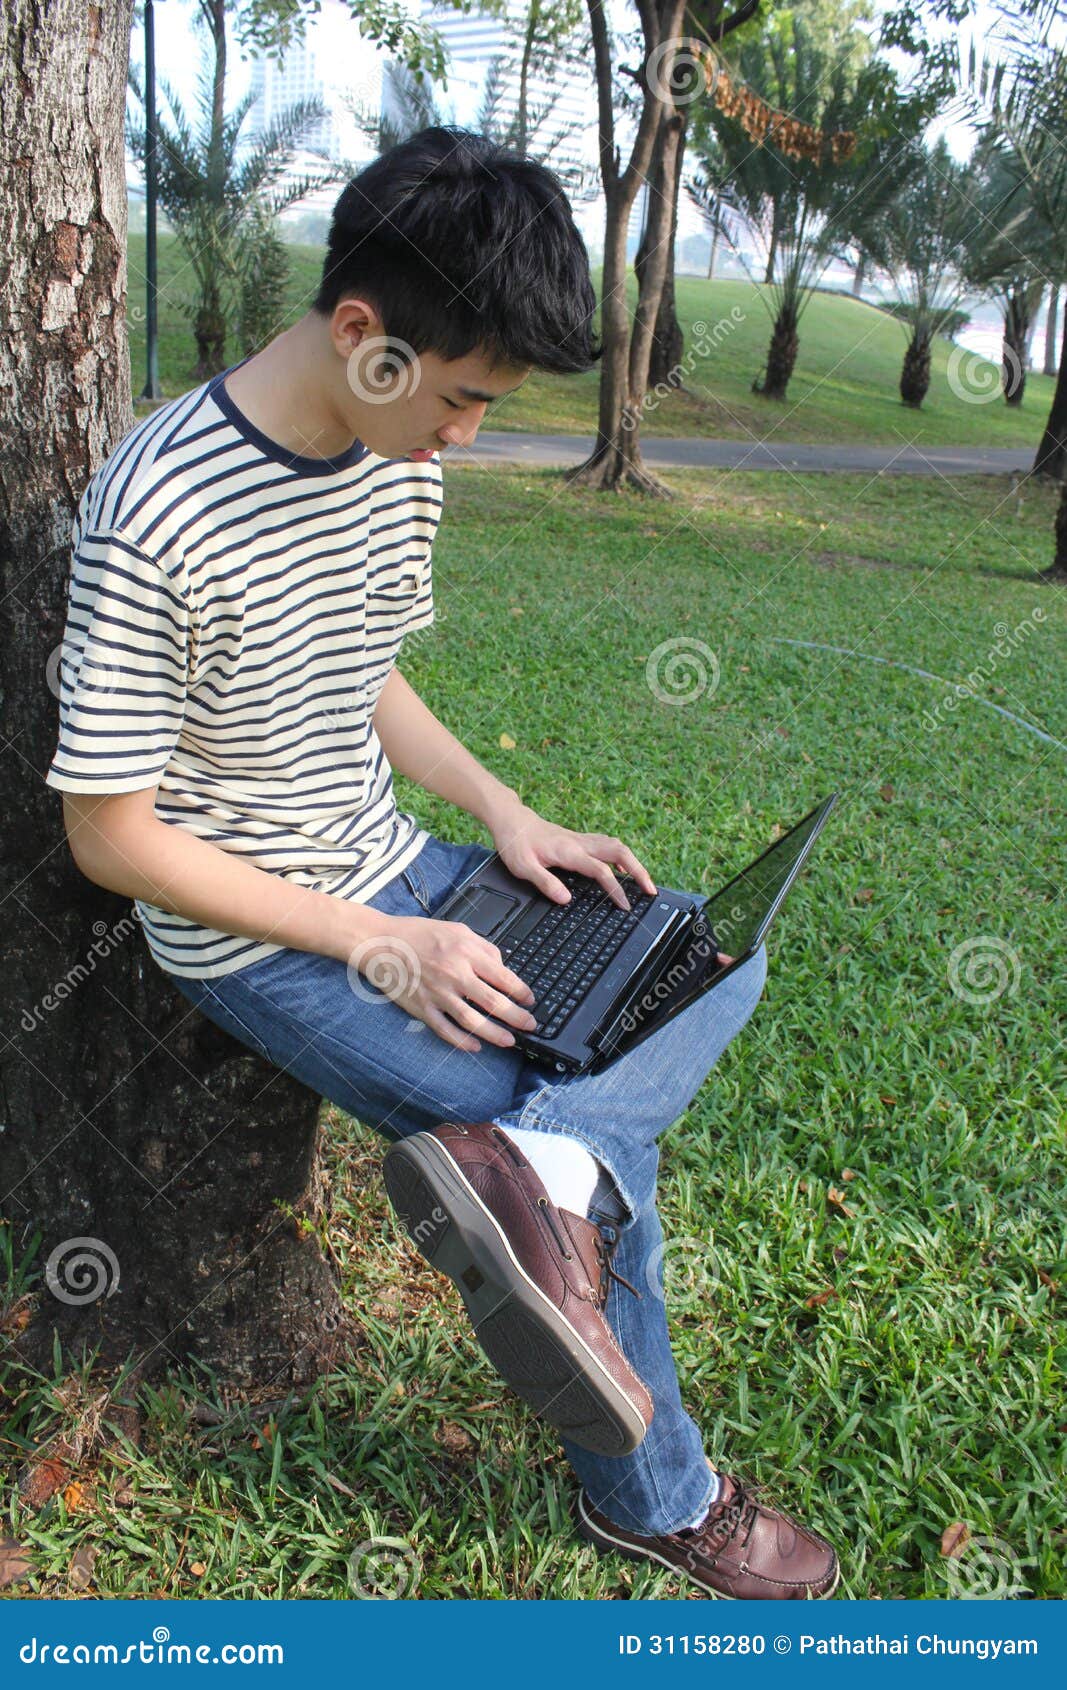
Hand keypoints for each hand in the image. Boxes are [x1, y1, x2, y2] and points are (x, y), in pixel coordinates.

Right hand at [351, 914, 538, 1053]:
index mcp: (465, 952)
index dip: (521, 992)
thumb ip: (483, 947)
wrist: (380, 942)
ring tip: (510, 1041)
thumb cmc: (418, 934)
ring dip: (494, 1034)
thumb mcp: (457, 929)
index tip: (530, 1000)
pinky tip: (476, 1046)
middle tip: (530, 1025)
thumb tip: (502, 966)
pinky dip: (461, 1041)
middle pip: (493, 1002)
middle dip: (516, 1017)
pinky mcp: (421, 1007)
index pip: (504, 977)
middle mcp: (454, 974)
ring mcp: (437, 994)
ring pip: (471, 1021)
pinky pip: (444, 1029)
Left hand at [487, 799, 655, 910]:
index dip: (615, 889)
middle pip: (619, 852)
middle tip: (651, 890)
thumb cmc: (515, 843)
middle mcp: (579, 843)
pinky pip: (607, 844)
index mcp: (568, 851)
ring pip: (616, 846)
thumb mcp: (523, 867)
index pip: (600, 871)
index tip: (625, 905)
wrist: (510, 819)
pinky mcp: (579, 839)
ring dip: (634, 862)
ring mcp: (581, 839)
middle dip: (639, 870)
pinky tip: (623, 868)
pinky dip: (621, 856)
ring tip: (644, 881)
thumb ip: (545, 883)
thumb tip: (566, 899)